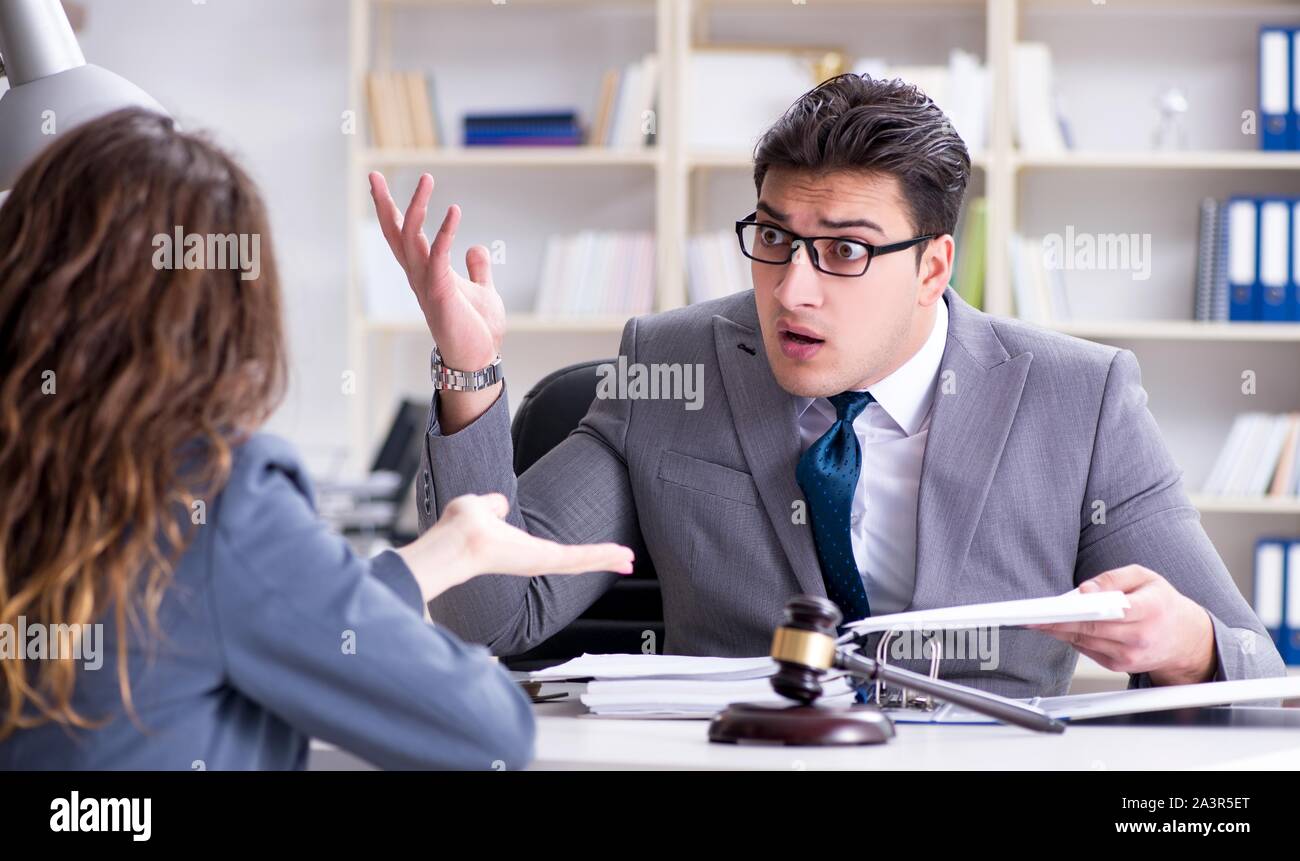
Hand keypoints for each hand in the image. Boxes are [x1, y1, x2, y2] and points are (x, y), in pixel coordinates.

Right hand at [368, 172, 504, 370]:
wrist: (479, 359)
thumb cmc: (477, 330)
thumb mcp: (481, 291)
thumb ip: (477, 270)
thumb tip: (477, 248)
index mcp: (426, 272)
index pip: (403, 235)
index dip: (391, 209)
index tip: (378, 182)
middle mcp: (419, 275)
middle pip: (395, 233)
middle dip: (384, 204)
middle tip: (373, 174)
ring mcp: (426, 283)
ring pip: (412, 239)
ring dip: (418, 207)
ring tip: (427, 178)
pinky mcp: (440, 292)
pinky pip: (438, 256)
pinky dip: (445, 232)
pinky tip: (454, 210)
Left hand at [395, 493, 633, 603]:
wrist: (455, 539)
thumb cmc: (459, 528)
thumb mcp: (482, 509)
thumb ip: (494, 506)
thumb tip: (499, 504)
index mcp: (522, 549)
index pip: (556, 553)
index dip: (576, 553)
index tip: (596, 553)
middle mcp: (534, 560)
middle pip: (576, 562)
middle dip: (601, 561)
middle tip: (625, 563)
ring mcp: (542, 562)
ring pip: (582, 562)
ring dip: (607, 559)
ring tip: (630, 560)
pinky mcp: (546, 560)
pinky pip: (580, 558)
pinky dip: (603, 557)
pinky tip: (622, 558)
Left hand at [1028, 565, 1217, 685]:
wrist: (1185, 639)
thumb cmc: (1162, 603)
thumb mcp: (1145, 577)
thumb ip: (1113, 578)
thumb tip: (1085, 589)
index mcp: (1150, 610)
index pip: (1109, 612)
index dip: (1078, 611)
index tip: (1053, 609)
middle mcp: (1140, 637)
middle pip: (1089, 630)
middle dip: (1057, 622)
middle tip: (1029, 615)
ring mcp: (1130, 656)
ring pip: (1084, 641)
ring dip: (1059, 630)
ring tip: (1037, 618)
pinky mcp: (1119, 666)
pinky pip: (1087, 650)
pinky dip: (1071, 638)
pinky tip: (1058, 627)